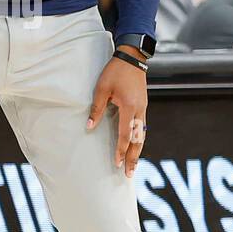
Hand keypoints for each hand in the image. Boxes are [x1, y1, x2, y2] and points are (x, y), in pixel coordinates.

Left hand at [86, 50, 147, 177]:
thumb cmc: (115, 72)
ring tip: (134, 165)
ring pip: (143, 135)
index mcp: (130, 107)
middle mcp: (140, 111)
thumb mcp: (101, 89)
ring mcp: (143, 109)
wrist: (132, 57)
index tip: (117, 164)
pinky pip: (143, 127)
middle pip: (138, 140)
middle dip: (134, 158)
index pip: (125, 135)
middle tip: (130, 174)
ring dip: (138, 151)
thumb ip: (96, 109)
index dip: (121, 150)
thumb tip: (89, 127)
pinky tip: (135, 146)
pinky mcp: (143, 106)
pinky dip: (139, 140)